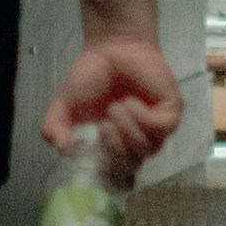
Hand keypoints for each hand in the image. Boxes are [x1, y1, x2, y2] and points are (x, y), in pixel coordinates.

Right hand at [44, 22, 183, 178]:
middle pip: (133, 166)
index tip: (97, 163)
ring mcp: (155, 129)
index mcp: (113, 147)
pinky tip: (131, 102)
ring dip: (129, 130)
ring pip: (149, 149)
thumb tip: (62, 149)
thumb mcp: (64, 105)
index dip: (109, 178)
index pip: (118, 178)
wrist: (111, 47)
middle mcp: (136, 142)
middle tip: (104, 126)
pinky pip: (162, 129)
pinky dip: (143, 118)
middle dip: (117, 150)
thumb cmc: (91, 76)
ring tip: (116, 107)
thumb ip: (54, 127)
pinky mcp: (170, 112)